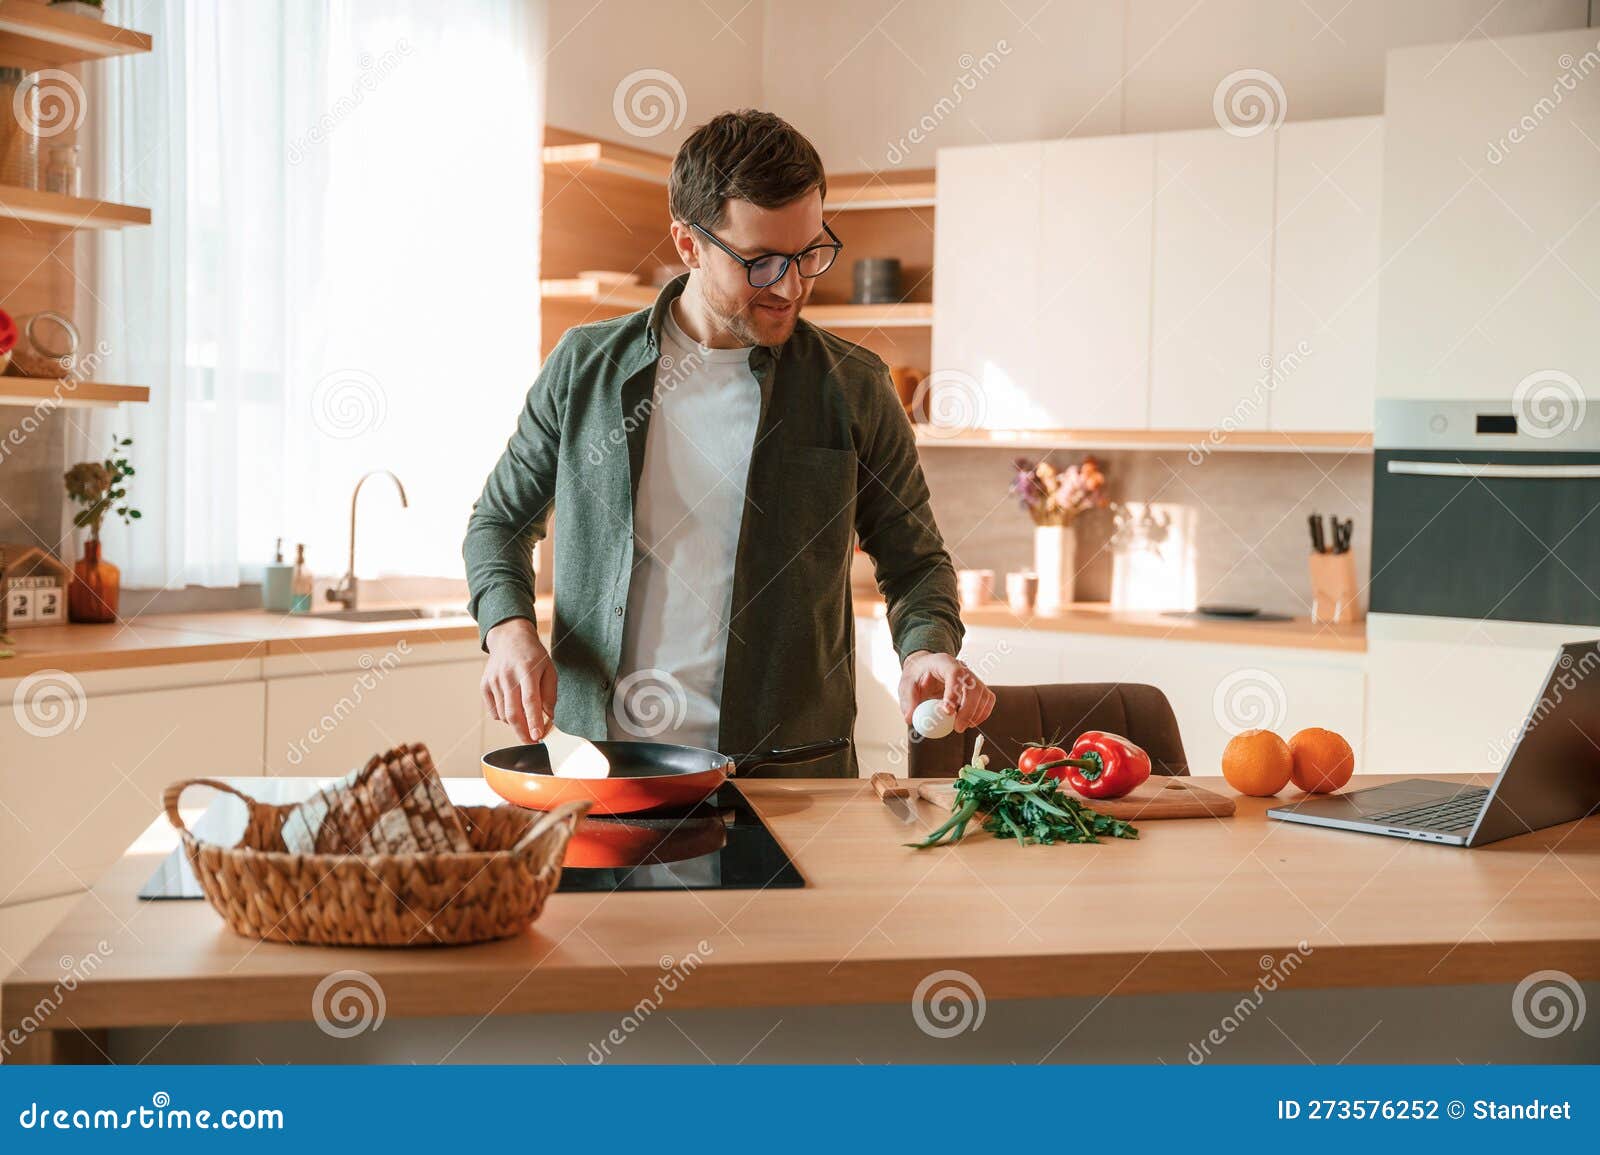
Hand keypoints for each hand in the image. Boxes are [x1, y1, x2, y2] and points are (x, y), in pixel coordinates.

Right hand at [483, 618, 557, 742]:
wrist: (509, 637)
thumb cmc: (533, 655)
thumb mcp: (549, 669)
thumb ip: (550, 693)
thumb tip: (548, 717)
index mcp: (527, 670)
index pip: (530, 700)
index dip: (534, 721)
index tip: (538, 736)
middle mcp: (508, 676)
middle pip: (513, 713)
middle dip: (522, 733)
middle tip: (532, 741)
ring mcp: (494, 681)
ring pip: (504, 715)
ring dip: (516, 724)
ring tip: (526, 718)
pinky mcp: (484, 685)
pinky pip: (494, 711)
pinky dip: (504, 716)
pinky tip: (513, 707)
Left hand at [898, 650, 994, 733]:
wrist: (926, 667)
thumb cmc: (916, 675)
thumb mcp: (906, 684)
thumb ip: (908, 700)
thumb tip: (910, 718)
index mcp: (944, 662)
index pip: (955, 673)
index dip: (954, 692)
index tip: (947, 712)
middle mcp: (962, 667)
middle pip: (974, 686)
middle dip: (968, 709)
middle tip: (957, 728)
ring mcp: (972, 676)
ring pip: (983, 694)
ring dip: (976, 714)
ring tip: (960, 726)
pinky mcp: (977, 686)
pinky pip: (987, 699)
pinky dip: (982, 713)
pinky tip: (970, 723)